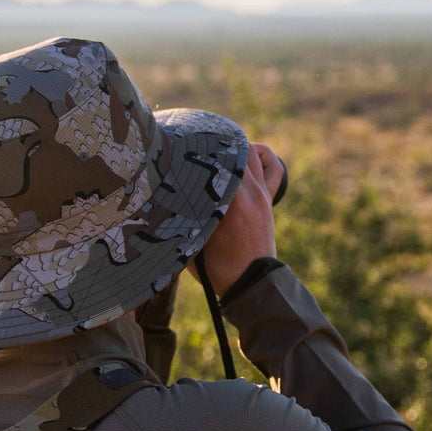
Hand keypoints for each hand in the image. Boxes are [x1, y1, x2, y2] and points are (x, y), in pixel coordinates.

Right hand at [187, 143, 283, 298]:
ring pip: (250, 152)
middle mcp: (247, 192)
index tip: (175, 151)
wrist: (251, 284)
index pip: (209, 162)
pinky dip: (260, 156)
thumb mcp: (190, 246)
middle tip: (191, 149)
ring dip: (232, 149)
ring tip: (215, 153)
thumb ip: (180, 220)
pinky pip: (271, 165)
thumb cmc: (216, 270)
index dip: (191, 152)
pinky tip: (244, 159)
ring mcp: (261, 193)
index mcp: (227, 203)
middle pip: (230, 150)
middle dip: (210, 146)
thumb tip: (160, 202)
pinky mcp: (268, 197)